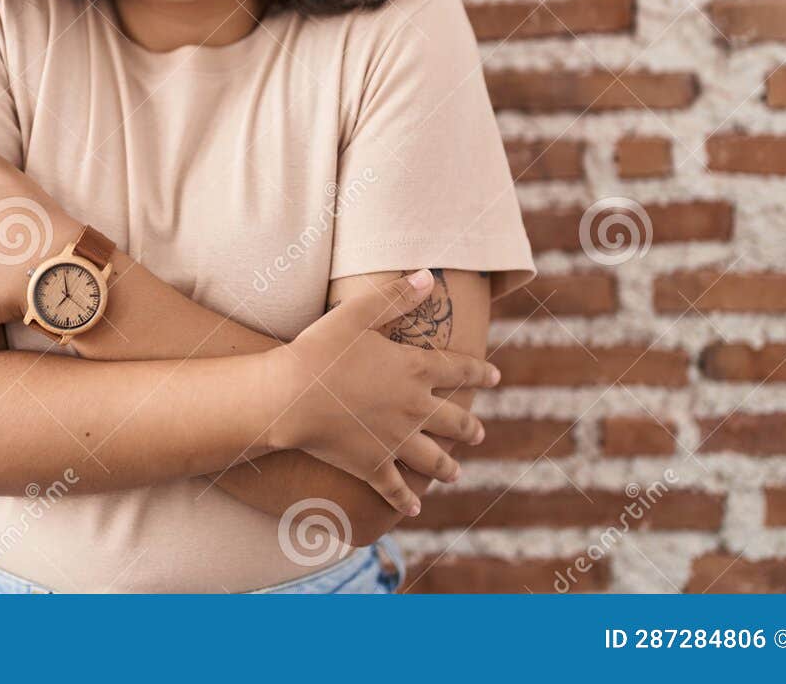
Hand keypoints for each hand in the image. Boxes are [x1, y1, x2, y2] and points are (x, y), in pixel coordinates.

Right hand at [259, 268, 500, 514]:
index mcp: (414, 370)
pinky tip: (415, 508)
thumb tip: (429, 277)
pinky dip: (406, 500)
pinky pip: (396, 488)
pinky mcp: (372, 465)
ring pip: (433, 460)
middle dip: (469, 428)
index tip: (495, 377)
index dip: (479, 372)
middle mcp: (414, 408)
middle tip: (478, 433)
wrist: (290, 397)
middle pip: (454, 421)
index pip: (458, 370)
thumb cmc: (320, 350)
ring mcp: (395, 441)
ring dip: (448, 467)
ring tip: (456, 473)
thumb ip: (396, 296)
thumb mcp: (358, 313)